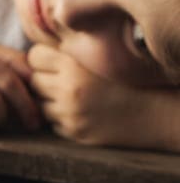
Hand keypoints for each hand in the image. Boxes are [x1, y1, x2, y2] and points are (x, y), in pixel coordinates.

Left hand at [28, 43, 157, 146]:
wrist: (149, 113)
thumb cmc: (124, 81)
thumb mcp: (97, 59)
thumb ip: (69, 52)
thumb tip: (37, 50)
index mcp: (74, 65)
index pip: (34, 56)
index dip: (42, 59)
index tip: (52, 63)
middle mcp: (68, 89)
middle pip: (33, 81)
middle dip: (43, 81)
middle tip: (61, 82)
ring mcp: (69, 113)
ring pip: (39, 105)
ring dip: (50, 103)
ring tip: (73, 99)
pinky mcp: (73, 132)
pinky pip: (52, 123)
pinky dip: (61, 119)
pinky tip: (80, 113)